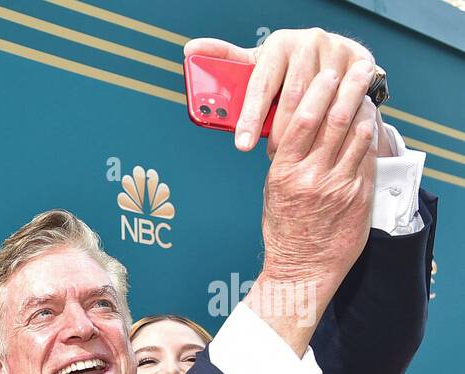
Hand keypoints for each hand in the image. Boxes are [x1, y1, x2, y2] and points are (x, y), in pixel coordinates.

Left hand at [184, 29, 375, 155]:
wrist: (334, 59)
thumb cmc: (287, 67)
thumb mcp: (259, 63)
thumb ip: (226, 61)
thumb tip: (190, 50)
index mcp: (279, 43)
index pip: (260, 85)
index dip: (250, 118)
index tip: (243, 145)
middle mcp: (310, 42)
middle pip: (291, 98)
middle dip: (278, 132)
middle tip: (270, 154)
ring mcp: (339, 52)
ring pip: (319, 104)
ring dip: (304, 133)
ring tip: (292, 150)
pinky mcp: (361, 64)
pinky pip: (345, 104)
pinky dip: (330, 127)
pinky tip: (320, 140)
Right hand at [245, 62, 377, 354]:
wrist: (301, 268)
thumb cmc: (285, 230)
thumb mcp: (274, 191)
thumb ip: (288, 159)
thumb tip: (299, 126)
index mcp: (283, 174)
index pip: (301, 122)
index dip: (315, 93)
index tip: (324, 75)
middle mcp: (311, 177)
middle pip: (333, 121)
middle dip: (346, 90)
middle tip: (354, 70)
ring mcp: (338, 186)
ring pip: (356, 134)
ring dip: (362, 108)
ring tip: (364, 93)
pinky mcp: (359, 195)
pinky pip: (368, 156)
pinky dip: (370, 135)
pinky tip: (369, 124)